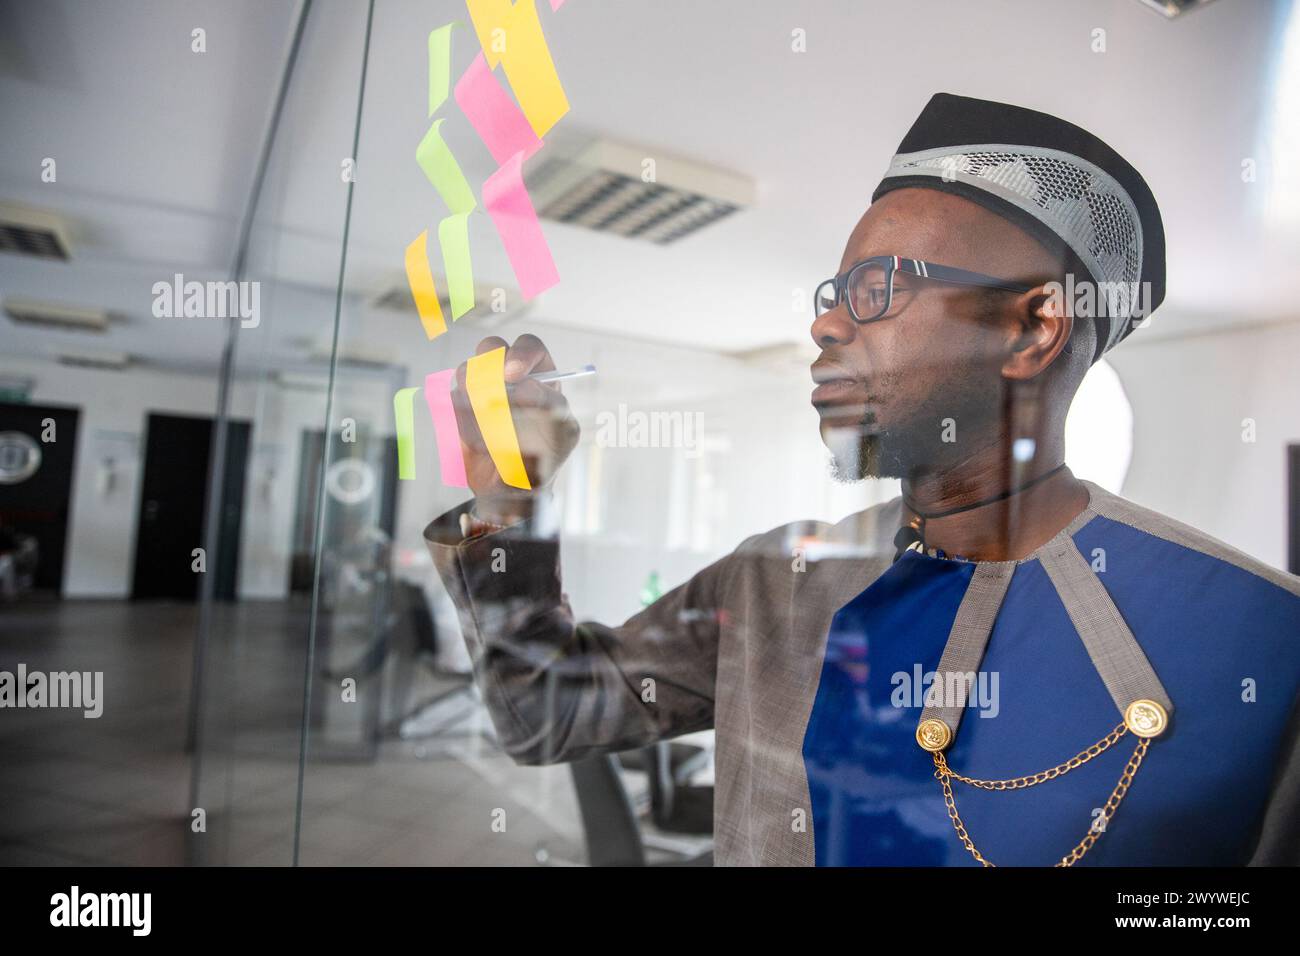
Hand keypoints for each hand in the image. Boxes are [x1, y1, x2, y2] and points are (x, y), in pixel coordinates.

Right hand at [452, 333, 580, 520]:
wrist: (512, 490)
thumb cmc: (544, 459)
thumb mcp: (562, 435)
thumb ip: (553, 407)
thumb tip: (526, 387)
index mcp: (539, 376)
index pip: (530, 348)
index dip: (521, 354)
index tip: (514, 375)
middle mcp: (508, 377)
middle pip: (491, 347)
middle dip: (489, 363)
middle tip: (493, 389)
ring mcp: (480, 391)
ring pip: (467, 372)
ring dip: (476, 394)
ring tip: (491, 426)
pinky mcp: (459, 410)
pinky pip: (452, 402)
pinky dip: (464, 418)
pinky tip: (480, 440)